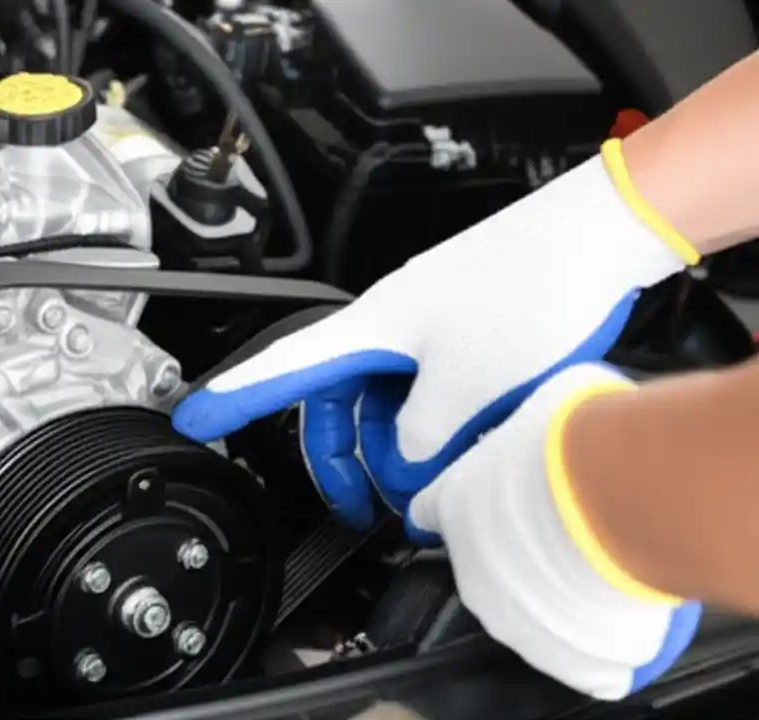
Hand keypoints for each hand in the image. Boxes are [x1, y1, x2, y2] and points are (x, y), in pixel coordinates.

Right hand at [173, 145, 693, 532]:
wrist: (601, 236)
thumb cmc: (533, 286)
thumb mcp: (465, 391)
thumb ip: (421, 445)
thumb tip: (406, 477)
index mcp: (372, 329)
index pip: (282, 370)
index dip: (231, 399)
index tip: (192, 418)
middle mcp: (390, 327)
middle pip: (338, 404)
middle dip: (348, 461)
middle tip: (369, 510)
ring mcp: (428, 329)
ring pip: (387, 404)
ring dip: (403, 449)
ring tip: (442, 481)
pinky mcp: (465, 335)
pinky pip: (427, 392)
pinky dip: (436, 428)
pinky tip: (468, 445)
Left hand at [409, 363, 700, 698]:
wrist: (621, 498)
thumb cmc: (578, 439)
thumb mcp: (551, 402)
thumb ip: (541, 421)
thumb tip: (564, 409)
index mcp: (451, 502)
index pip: (429, 508)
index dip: (459, 501)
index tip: (484, 495)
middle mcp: (467, 564)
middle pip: (483, 558)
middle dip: (518, 544)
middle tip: (566, 520)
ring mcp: (506, 612)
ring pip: (524, 605)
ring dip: (552, 586)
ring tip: (600, 560)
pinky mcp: (554, 650)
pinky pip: (570, 651)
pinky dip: (591, 633)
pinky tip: (619, 607)